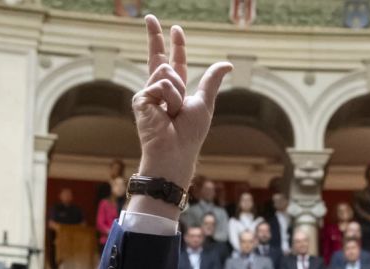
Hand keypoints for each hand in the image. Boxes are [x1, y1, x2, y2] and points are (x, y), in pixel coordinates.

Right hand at [129, 16, 232, 218]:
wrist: (176, 151)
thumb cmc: (190, 134)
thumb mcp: (204, 102)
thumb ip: (211, 80)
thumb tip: (227, 64)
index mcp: (176, 90)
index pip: (177, 62)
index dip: (176, 46)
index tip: (176, 29)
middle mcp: (160, 89)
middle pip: (158, 57)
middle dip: (154, 35)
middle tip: (149, 16)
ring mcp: (149, 93)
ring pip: (167, 72)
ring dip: (177, 92)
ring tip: (173, 112)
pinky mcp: (141, 98)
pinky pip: (161, 83)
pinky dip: (169, 98)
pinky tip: (165, 114)